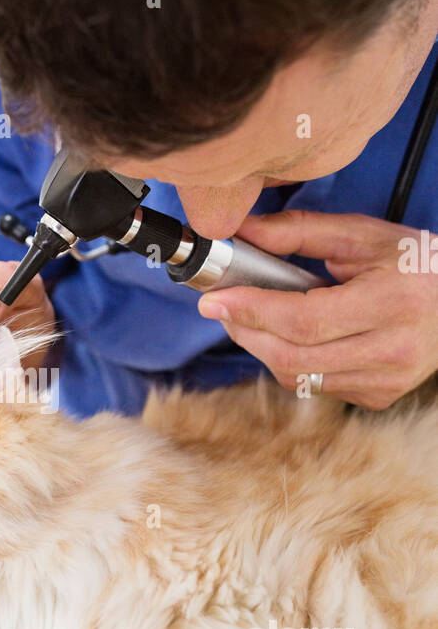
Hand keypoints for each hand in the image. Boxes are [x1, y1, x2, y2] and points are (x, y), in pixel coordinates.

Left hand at [196, 210, 437, 408]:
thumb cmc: (413, 263)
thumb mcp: (363, 235)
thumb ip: (300, 231)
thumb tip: (242, 231)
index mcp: (392, 304)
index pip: (305, 321)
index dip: (254, 311)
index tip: (215, 299)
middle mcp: (392, 351)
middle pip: (294, 358)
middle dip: (247, 333)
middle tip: (224, 308)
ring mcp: (386, 381)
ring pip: (299, 378)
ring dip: (263, 348)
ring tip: (252, 319)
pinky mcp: (378, 397)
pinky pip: (316, 386)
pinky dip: (292, 362)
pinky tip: (292, 338)